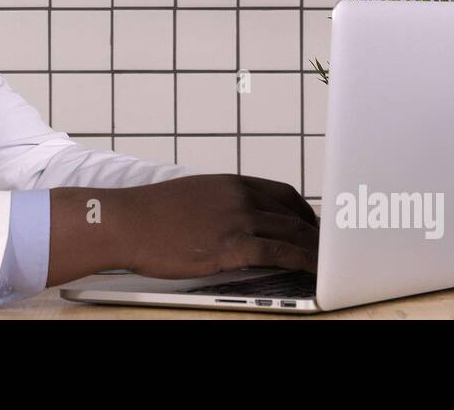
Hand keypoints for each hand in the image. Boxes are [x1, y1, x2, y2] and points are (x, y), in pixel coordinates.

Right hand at [118, 174, 318, 279]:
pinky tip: (312, 271)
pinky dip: (302, 261)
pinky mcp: (231, 246)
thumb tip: (237, 222)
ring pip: (292, 233)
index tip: (312, 225)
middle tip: (326, 250)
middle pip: (293, 214)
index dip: (304, 211)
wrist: (126, 221)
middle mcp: (240, 197)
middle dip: (315, 234)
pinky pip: (279, 254)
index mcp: (232, 183)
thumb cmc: (151, 214)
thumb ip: (221, 205)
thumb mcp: (194, 196)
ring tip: (327, 264)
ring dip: (314, 250)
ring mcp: (237, 220)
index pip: (283, 193)